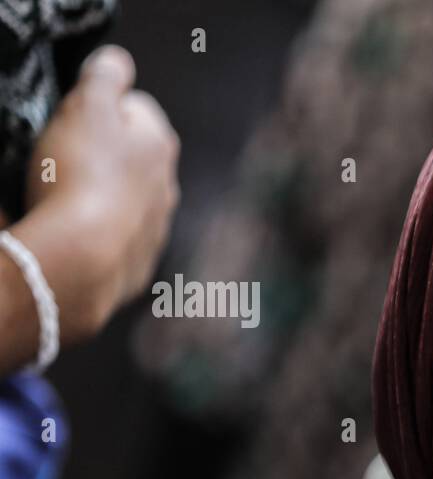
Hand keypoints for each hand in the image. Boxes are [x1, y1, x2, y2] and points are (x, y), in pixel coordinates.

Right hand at [25, 44, 179, 342]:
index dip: (98, 106)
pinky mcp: (141, 262)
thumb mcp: (87, 107)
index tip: (72, 119)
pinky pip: (119, 235)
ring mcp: (157, 227)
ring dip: (102, 192)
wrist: (84, 257)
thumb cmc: (82, 173)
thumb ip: (104, 77)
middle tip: (64, 157)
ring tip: (67, 196)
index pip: (134, 106)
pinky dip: (102, 229)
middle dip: (101, 152)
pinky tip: (77, 230)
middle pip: (131, 155)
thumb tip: (119, 62)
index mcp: (160, 143)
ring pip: (127, 196)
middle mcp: (169, 185)